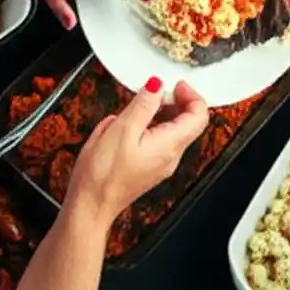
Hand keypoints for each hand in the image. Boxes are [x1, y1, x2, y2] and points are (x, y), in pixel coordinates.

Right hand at [64, 79, 208, 225]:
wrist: (90, 205)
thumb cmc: (103, 174)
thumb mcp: (122, 129)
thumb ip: (144, 104)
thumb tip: (157, 86)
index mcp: (170, 145)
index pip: (199, 116)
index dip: (191, 95)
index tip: (175, 85)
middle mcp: (171, 156)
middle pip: (188, 122)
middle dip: (175, 101)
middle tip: (156, 90)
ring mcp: (161, 162)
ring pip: (172, 130)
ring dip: (160, 112)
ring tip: (139, 105)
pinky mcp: (149, 166)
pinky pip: (158, 140)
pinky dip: (150, 125)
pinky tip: (130, 123)